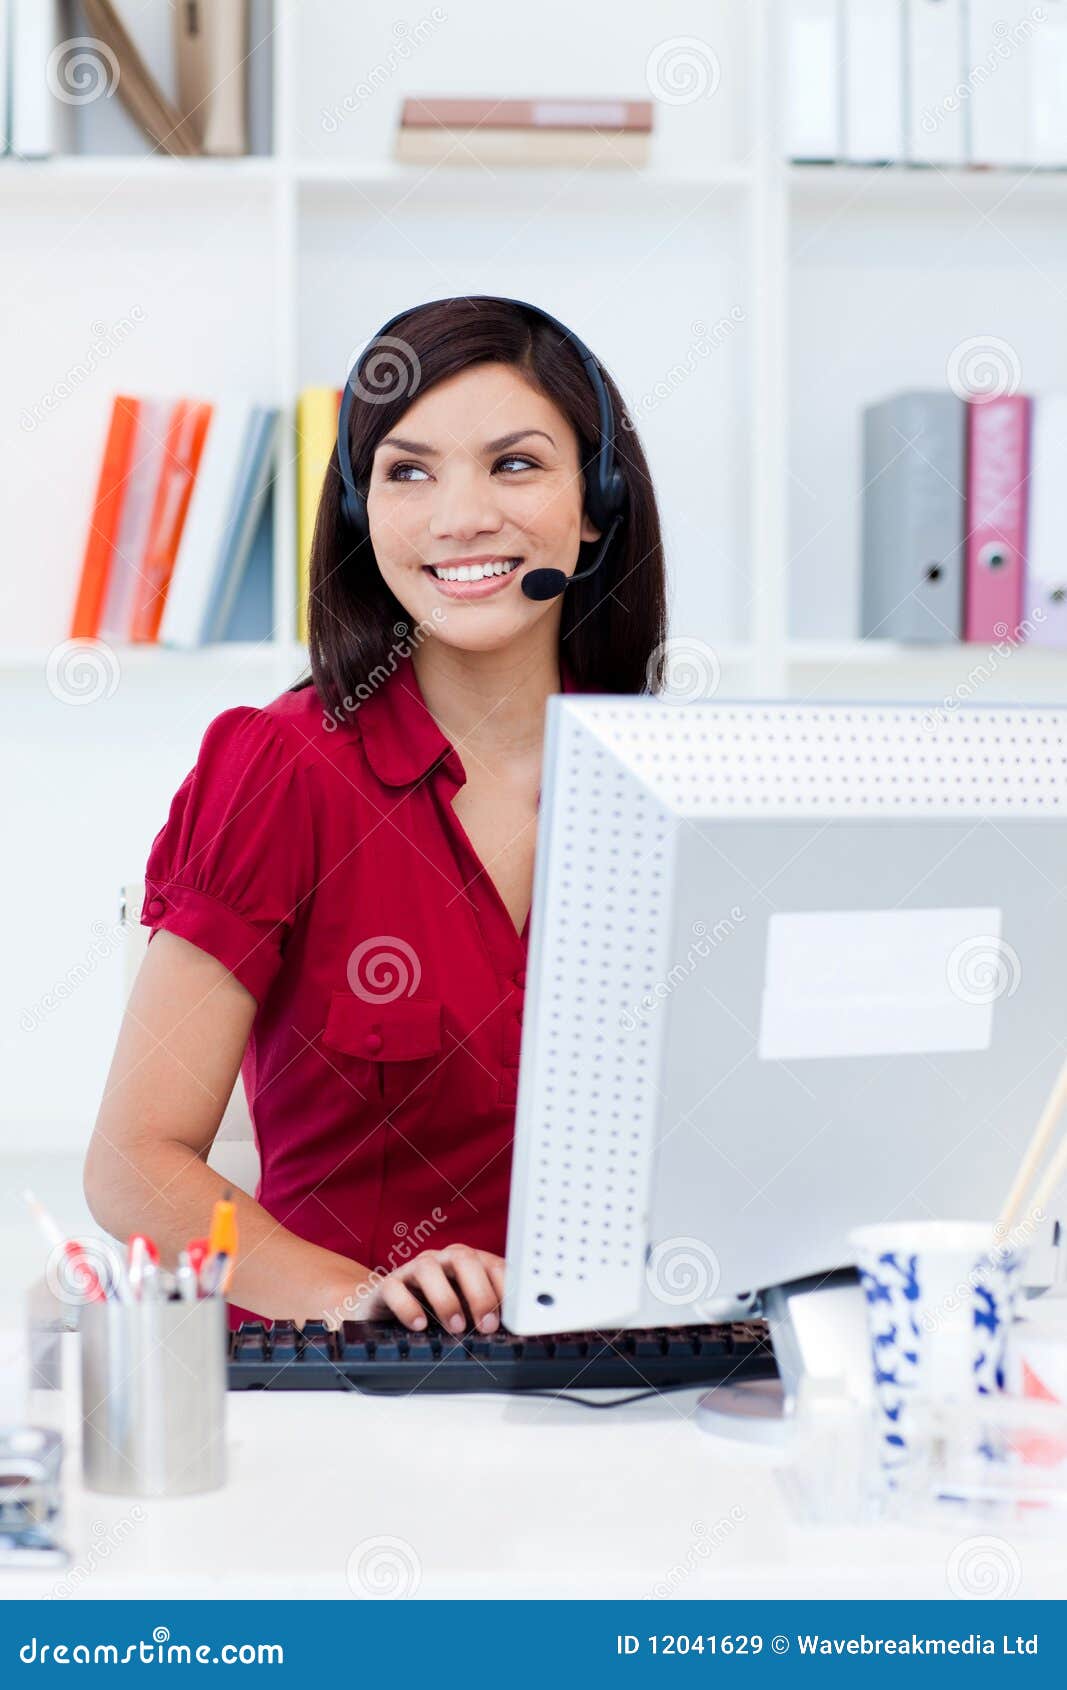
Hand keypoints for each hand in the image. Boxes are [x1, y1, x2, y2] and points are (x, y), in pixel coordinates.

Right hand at [350, 1244, 505, 1333]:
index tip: (512, 1315)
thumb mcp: (465, 1311)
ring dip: (446, 1299)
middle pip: (463, 1259)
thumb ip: (485, 1314)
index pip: (492, 1264)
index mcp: (467, 1263)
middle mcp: (441, 1260)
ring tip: (456, 1327)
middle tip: (487, 1326)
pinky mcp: (387, 1285)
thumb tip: (512, 1334)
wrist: (385, 1310)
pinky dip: (407, 1306)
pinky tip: (419, 1325)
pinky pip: (394, 1288)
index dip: (505, 1286)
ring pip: (428, 1268)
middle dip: (479, 1292)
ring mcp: (413, 1269)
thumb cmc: (433, 1309)